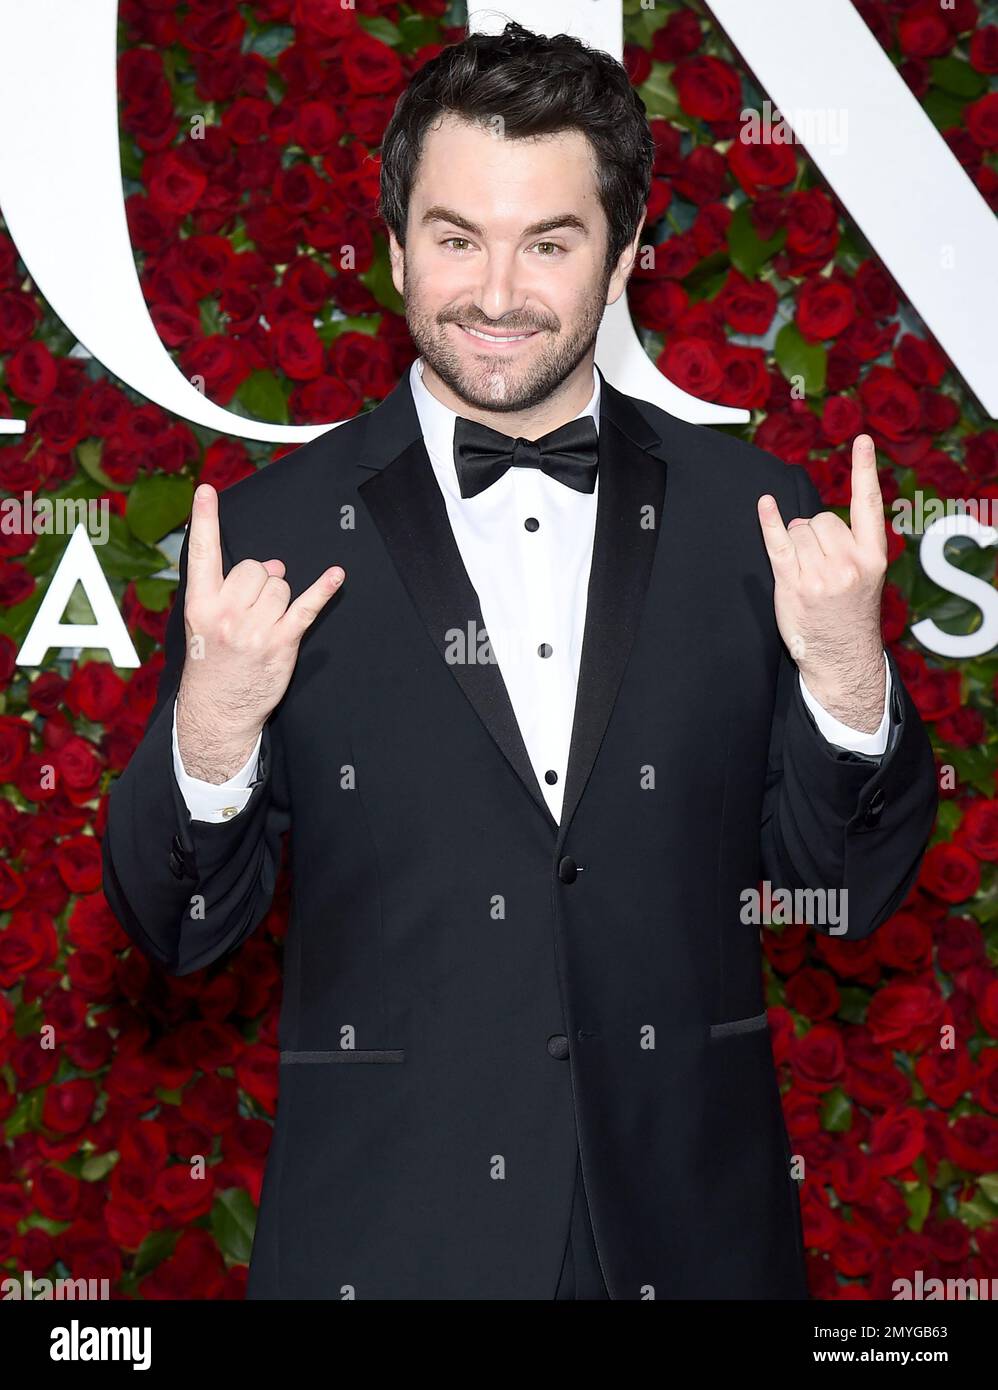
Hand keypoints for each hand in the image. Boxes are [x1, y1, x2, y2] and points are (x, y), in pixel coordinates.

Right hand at [176, 483, 344, 782]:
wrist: (218, 710)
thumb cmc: (212, 664)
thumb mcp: (204, 625)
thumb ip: (231, 590)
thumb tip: (273, 566)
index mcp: (200, 605)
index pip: (202, 554)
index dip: (204, 519)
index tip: (206, 491)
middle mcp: (226, 613)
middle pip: (256, 567)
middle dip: (261, 580)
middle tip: (253, 607)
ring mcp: (254, 629)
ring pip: (280, 585)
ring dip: (279, 598)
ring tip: (265, 622)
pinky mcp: (280, 642)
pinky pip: (305, 608)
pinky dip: (323, 591)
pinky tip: (335, 576)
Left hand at [757, 435, 887, 732]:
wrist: (841, 658)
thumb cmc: (848, 617)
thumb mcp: (865, 579)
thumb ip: (849, 546)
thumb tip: (807, 522)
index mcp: (873, 557)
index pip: (869, 505)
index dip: (865, 469)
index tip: (863, 440)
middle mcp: (849, 562)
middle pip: (821, 519)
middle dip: (813, 534)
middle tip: (816, 565)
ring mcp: (821, 574)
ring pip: (799, 532)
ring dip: (795, 545)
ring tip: (805, 574)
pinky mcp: (794, 584)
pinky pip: (778, 543)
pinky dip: (768, 522)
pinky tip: (764, 505)